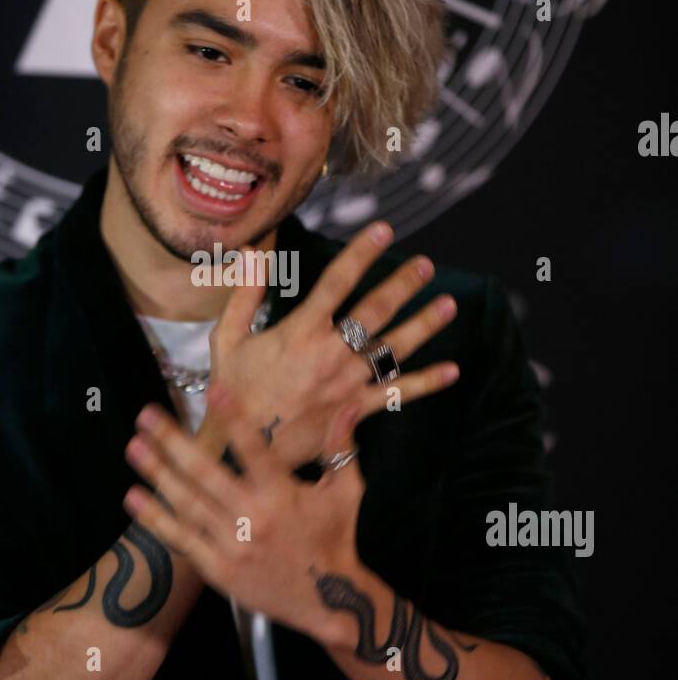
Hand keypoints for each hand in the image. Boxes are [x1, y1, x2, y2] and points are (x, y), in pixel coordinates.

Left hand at [123, 382, 365, 645]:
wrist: (329, 602)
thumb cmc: (335, 539)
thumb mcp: (346, 491)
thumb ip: (341, 446)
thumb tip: (349, 405)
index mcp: (283, 494)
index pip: (253, 449)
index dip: (232, 419)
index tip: (213, 390)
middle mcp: (254, 517)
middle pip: (205, 473)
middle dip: (172, 442)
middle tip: (146, 416)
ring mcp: (233, 545)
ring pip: (188, 503)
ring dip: (157, 473)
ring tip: (134, 447)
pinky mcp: (219, 569)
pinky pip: (182, 539)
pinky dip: (156, 518)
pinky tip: (133, 497)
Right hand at [205, 222, 459, 469]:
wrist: (243, 449)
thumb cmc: (233, 392)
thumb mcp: (227, 338)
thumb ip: (244, 293)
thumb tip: (252, 252)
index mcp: (299, 332)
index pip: (336, 282)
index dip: (361, 253)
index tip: (383, 230)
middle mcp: (329, 354)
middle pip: (374, 311)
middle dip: (403, 284)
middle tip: (425, 264)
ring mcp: (346, 384)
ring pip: (393, 349)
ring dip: (424, 325)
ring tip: (449, 305)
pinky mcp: (355, 411)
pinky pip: (396, 394)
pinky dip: (426, 383)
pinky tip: (452, 370)